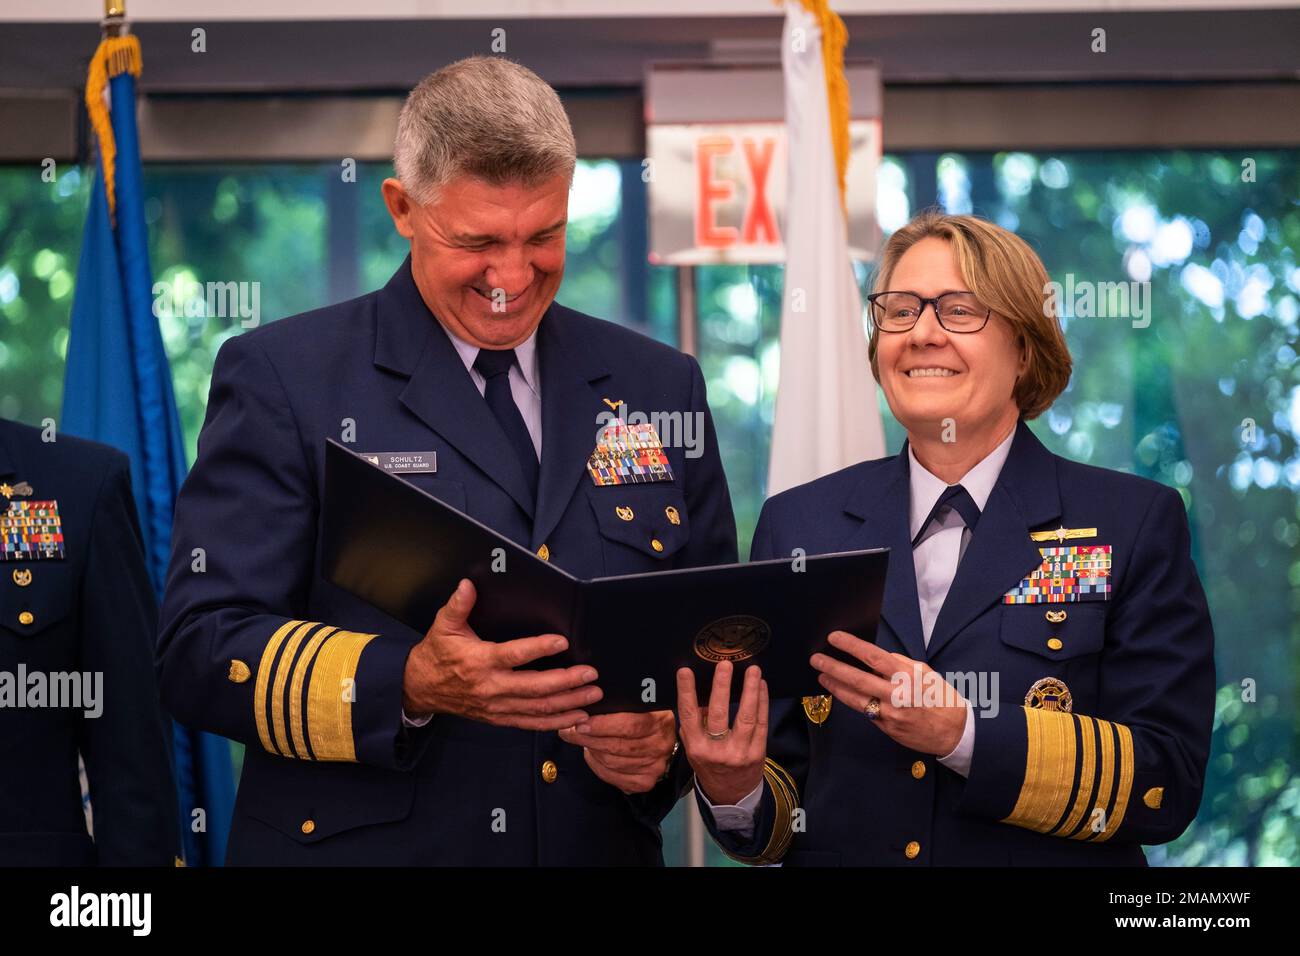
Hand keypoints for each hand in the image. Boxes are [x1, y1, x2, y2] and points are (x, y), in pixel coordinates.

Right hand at [402, 579, 601, 730]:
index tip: (562, 642)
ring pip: (537, 709)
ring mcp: (496, 706)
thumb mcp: (443, 626)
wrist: (420, 688)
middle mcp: (491, 687)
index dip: (539, 649)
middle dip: (566, 681)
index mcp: (479, 661)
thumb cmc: (437, 654)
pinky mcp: (499, 718)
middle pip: (534, 688)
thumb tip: (468, 584)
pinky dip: (555, 722)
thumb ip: (458, 605)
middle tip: (591, 674)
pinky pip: (531, 723)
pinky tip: (576, 717)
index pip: (514, 655)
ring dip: (568, 703)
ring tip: (592, 694)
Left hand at [558, 711, 676, 793]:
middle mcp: (661, 745)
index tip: (581, 723)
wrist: (659, 736)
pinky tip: (592, 755)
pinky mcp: (646, 782)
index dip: (602, 725)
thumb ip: (616, 702)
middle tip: (572, 731)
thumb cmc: (643, 715)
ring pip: (612, 762)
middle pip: (617, 746)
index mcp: (661, 721)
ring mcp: (655, 766)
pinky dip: (597, 766)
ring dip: (592, 751)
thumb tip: (582, 707)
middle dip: (590, 739)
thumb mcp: (637, 702)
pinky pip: (613, 777)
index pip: (629, 725)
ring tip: (583, 740)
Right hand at [675, 661, 767, 806]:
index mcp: (696, 748)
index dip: (686, 692)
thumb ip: (694, 724)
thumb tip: (700, 692)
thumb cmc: (709, 765)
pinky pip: (761, 723)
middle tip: (724, 664)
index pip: (689, 715)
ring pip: (746, 717)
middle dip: (722, 687)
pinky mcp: (758, 753)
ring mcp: (739, 752)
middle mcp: (716, 751)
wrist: (731, 795)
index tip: (685, 671)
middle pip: (719, 714)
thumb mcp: (694, 748)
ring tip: (752, 670)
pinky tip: (761, 686)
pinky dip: (762, 702)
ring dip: (750, 690)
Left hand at [810, 631, 965, 755]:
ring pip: (855, 699)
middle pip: (857, 679)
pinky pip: (866, 712)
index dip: (851, 646)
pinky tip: (843, 694)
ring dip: (835, 687)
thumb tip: (877, 658)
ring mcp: (890, 714)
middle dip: (833, 667)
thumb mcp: (926, 673)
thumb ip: (900, 664)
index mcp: (908, 676)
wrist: (955, 732)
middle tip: (817, 659)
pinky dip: (854, 702)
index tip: (835, 638)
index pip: (873, 657)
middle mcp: (897, 695)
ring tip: (822, 677)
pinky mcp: (887, 729)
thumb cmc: (941, 698)